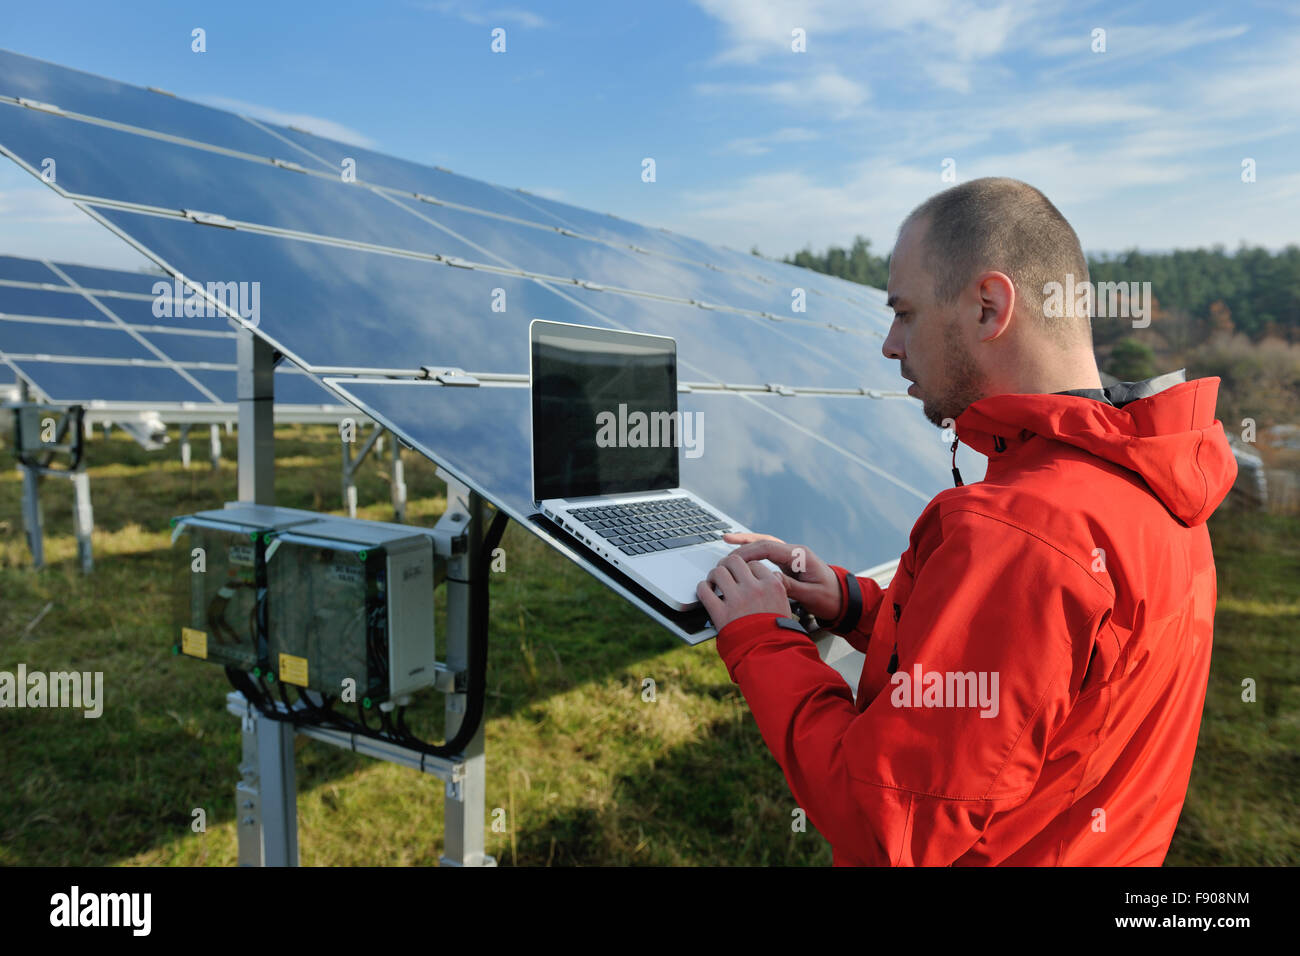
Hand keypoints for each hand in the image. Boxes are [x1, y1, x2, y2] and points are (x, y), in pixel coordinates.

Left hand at [697, 551, 791, 630]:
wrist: (770, 656)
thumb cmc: (779, 634)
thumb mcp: (784, 606)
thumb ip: (774, 589)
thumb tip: (767, 577)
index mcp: (772, 585)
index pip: (753, 563)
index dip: (745, 567)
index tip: (740, 572)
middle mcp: (754, 588)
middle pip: (734, 561)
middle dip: (727, 565)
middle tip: (724, 572)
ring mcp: (737, 600)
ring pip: (718, 572)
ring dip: (714, 575)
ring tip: (714, 582)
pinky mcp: (721, 613)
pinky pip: (704, 591)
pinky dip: (702, 588)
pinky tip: (705, 591)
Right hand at [715, 533, 841, 622]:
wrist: (843, 599)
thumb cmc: (830, 597)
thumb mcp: (811, 595)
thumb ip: (790, 587)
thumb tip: (770, 579)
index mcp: (800, 556)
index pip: (770, 548)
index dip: (750, 552)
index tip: (734, 560)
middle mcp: (795, 552)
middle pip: (764, 542)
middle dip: (744, 545)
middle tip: (725, 551)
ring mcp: (791, 557)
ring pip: (764, 545)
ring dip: (746, 543)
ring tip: (726, 540)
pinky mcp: (788, 564)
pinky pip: (767, 554)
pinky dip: (753, 551)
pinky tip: (741, 552)